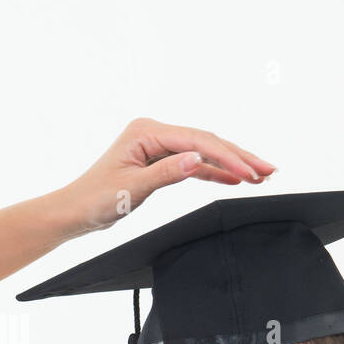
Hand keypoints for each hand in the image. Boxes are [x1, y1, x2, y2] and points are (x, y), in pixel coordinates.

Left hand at [59, 118, 276, 236]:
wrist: (75, 211)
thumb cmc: (95, 200)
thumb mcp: (132, 189)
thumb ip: (166, 174)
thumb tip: (198, 160)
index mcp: (146, 131)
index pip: (196, 141)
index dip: (227, 156)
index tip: (250, 171)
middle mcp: (153, 133)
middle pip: (205, 142)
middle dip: (239, 156)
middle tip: (269, 169)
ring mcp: (157, 146)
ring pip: (204, 152)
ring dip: (232, 164)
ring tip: (261, 175)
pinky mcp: (159, 161)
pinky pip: (193, 165)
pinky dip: (214, 172)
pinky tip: (236, 178)